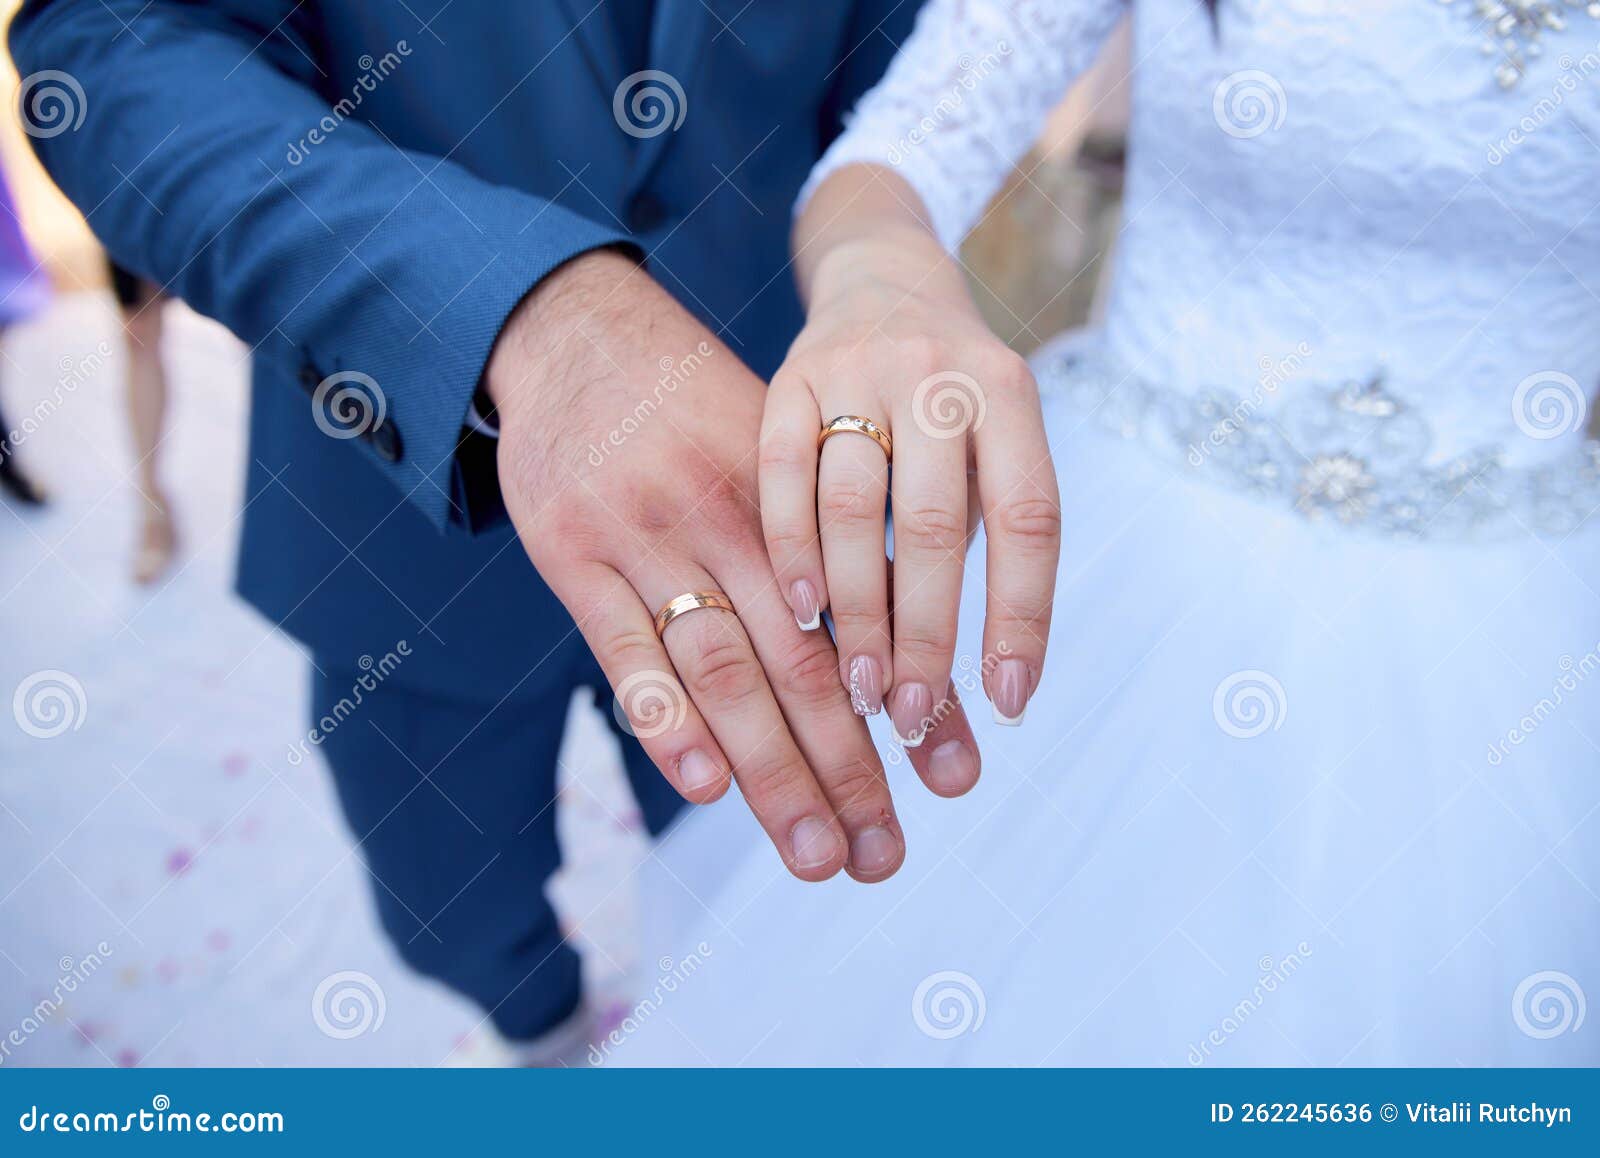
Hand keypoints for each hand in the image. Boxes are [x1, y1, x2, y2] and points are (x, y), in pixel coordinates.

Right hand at [487, 249, 905, 881]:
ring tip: (819, 853)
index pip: (866, 615)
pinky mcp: (572, 556)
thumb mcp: (778, 442)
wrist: (577, 328)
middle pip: (802, 663)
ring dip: (772, 770)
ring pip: (723, 670)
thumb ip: (829, 533)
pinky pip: (622, 650)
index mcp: (793, 491)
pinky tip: (706, 783)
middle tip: (883, 857)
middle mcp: (727, 518)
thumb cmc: (694, 403)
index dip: (910, 699)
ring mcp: (646, 538)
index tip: (954, 776)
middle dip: (848, 767)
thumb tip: (900, 638)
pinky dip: (663, 719)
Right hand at [761, 222, 1059, 789]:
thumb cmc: (950, 408)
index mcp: (1010, 395)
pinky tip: (800, 611)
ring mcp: (859, 370)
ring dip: (855, 607)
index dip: (1022, 615)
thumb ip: (985, 544)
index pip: (1029, 518)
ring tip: (858, 689)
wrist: (883, 282)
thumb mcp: (991, 448)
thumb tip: (984, 690)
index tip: (1010, 702)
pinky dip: (790, 546)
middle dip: (925, 632)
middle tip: (913, 716)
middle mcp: (940, 376)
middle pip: (934, 522)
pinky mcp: (789, 377)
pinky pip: (781, 471)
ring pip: (852, 504)